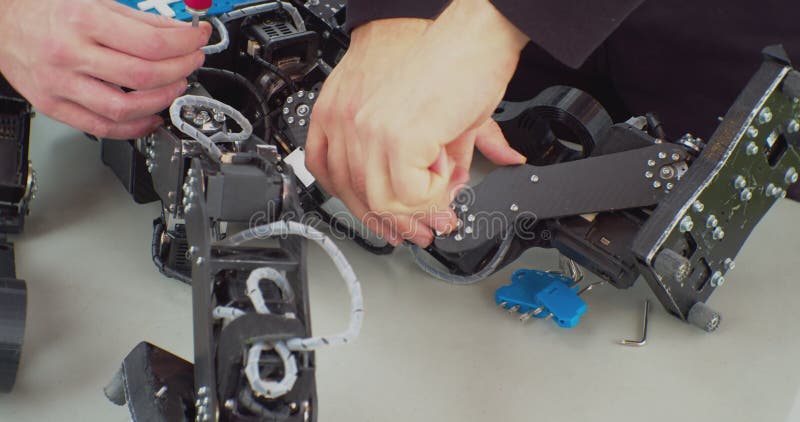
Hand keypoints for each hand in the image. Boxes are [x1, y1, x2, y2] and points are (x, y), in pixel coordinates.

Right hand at [0, 0, 210, 138]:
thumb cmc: (44, 9)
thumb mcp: (94, 1)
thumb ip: (140, 19)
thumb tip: (179, 32)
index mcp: (83, 20)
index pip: (151, 43)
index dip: (184, 45)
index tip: (198, 41)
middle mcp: (70, 54)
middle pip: (143, 76)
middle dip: (180, 71)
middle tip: (192, 63)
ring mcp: (61, 84)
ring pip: (125, 108)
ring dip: (162, 101)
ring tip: (175, 88)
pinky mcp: (54, 106)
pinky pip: (102, 128)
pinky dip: (134, 128)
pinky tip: (151, 118)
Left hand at [306, 0, 527, 245]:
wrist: (475, 36)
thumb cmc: (451, 65)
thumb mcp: (424, 119)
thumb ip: (424, 163)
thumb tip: (437, 199)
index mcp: (344, 116)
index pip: (337, 182)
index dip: (370, 214)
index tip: (395, 227)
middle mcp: (350, 123)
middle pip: (360, 198)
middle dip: (400, 223)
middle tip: (428, 227)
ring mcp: (371, 130)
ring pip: (383, 201)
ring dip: (421, 206)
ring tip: (444, 188)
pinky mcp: (400, 137)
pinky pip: (409, 194)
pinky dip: (433, 195)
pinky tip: (447, 173)